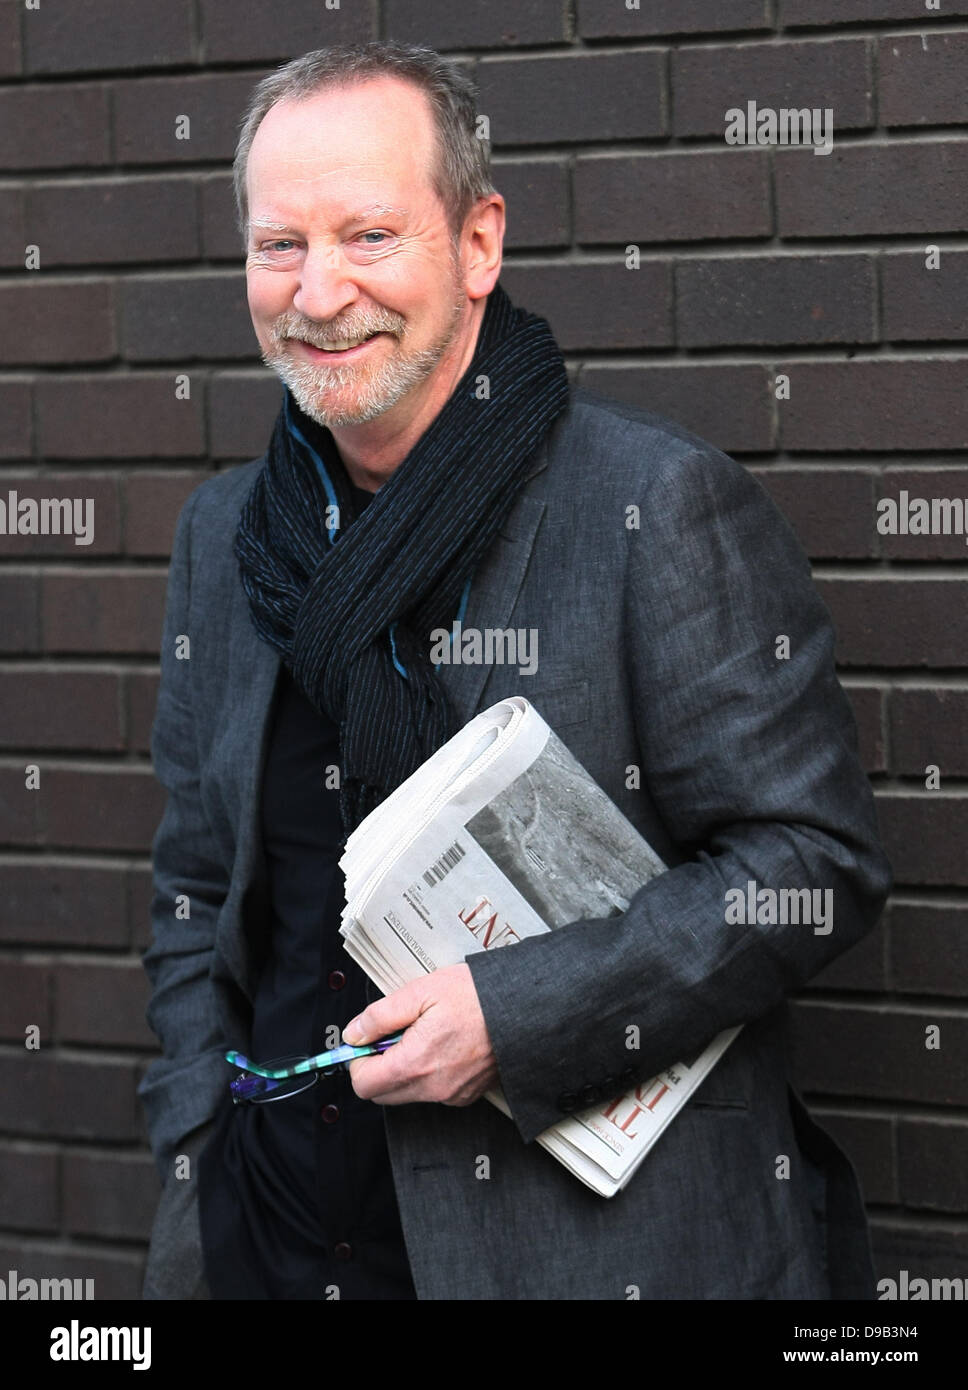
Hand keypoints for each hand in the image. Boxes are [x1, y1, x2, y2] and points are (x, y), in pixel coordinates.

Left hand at [342, 963, 498, 1106]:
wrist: (524, 1008)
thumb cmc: (478, 996)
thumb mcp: (421, 992)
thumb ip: (380, 1016)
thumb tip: (354, 1033)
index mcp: (416, 1063)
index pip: (364, 1084)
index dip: (359, 1059)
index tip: (367, 1039)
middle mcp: (433, 1087)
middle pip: (382, 1093)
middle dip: (380, 1064)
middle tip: (397, 1032)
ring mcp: (452, 1094)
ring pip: (407, 1092)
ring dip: (405, 1068)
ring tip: (424, 1033)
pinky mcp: (466, 1094)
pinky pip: (433, 1091)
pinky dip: (428, 1072)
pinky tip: (443, 1044)